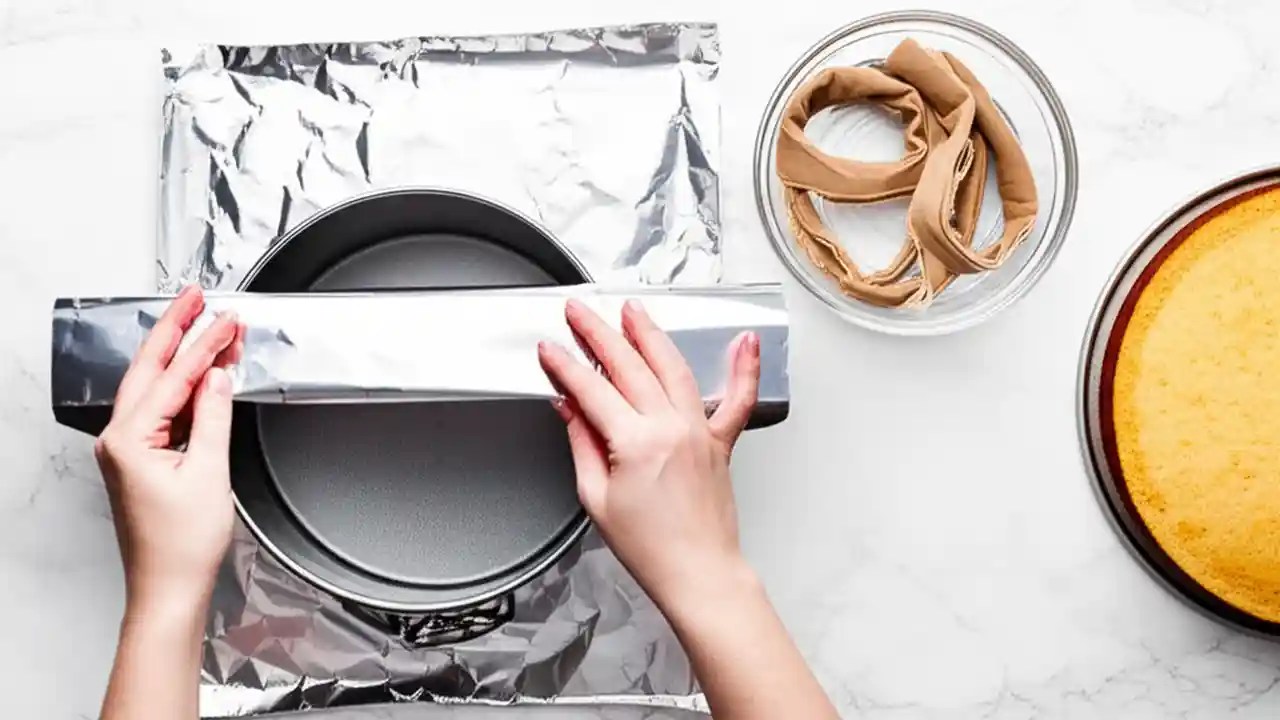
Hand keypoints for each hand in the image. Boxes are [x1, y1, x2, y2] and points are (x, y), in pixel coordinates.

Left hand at [94, 285, 243, 608]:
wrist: (169, 590)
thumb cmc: (182, 546)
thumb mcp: (209, 473)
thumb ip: (213, 417)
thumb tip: (218, 378)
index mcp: (128, 439)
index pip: (173, 377)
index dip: (205, 344)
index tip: (228, 319)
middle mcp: (118, 440)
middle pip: (149, 369)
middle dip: (174, 330)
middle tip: (196, 297)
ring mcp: (126, 450)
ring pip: (152, 387)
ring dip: (180, 356)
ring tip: (203, 325)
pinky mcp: (139, 461)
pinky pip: (159, 410)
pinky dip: (182, 388)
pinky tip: (203, 376)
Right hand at [537, 298, 759, 611]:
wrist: (699, 572)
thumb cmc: (651, 548)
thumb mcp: (597, 498)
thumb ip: (583, 444)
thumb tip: (570, 408)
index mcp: (636, 443)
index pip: (591, 389)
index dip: (565, 365)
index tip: (549, 349)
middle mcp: (671, 427)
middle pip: (630, 365)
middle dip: (599, 333)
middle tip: (579, 312)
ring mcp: (700, 430)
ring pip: (674, 367)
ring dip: (650, 333)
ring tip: (633, 310)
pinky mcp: (720, 440)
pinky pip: (738, 399)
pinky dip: (744, 369)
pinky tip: (746, 342)